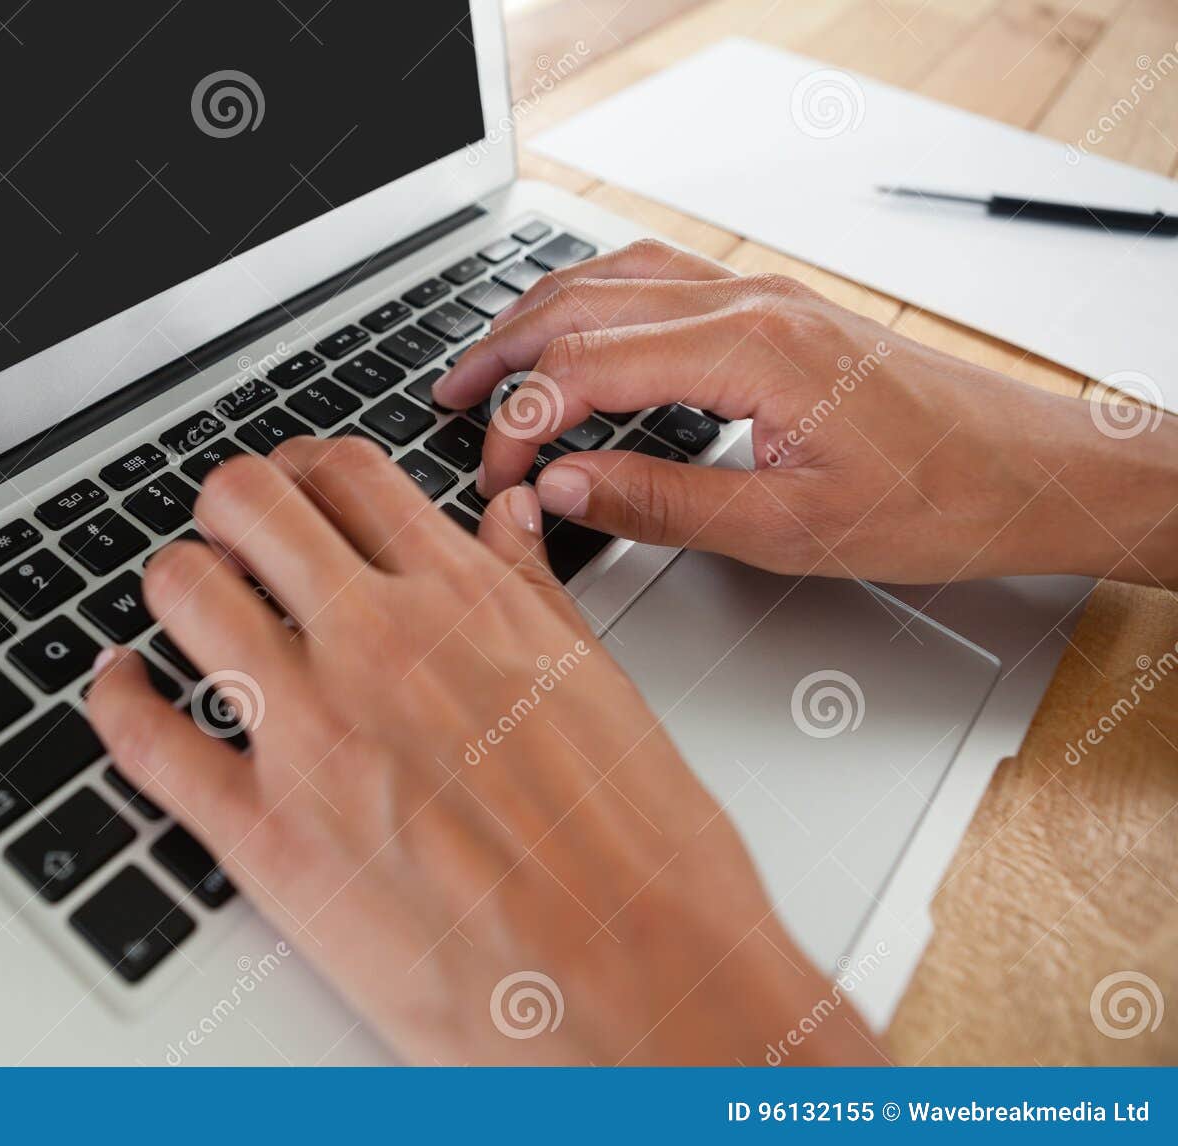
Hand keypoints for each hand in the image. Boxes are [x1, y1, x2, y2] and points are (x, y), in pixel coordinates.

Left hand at [84, 439, 879, 1064]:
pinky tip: (121, 689)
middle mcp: (381, 646)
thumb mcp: (603, 692)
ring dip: (176, 582)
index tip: (296, 489)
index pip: (349, 475)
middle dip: (230, 505)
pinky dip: (116, 699)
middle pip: (249, 504)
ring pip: (185, 591)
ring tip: (188, 604)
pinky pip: (145, 739)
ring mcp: (313, 735)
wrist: (641, 991)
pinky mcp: (265, 837)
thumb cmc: (645, 864)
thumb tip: (505, 521)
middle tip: (233, 534)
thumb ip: (534, 593)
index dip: (305, 468)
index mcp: (469, 605)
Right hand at [434, 239, 1177, 585]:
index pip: (586, 370)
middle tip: (448, 401)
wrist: (1033, 470)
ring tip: (489, 363)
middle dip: (506, 355)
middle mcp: (751, 303)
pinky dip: (596, 303)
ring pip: (617, 280)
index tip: (492, 476)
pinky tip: (576, 331)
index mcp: (750, 350)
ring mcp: (764, 296)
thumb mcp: (788, 531)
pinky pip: (660, 282)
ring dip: (543, 317)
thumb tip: (561, 488)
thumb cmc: (938, 500)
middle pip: (586, 304)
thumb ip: (662, 504)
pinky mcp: (776, 310)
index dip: (520, 422)